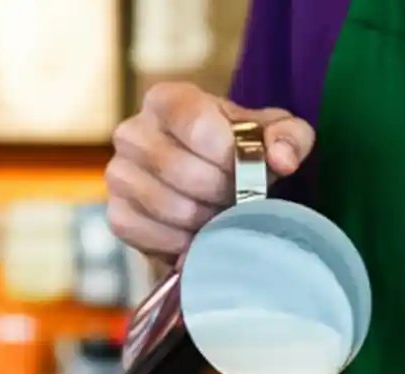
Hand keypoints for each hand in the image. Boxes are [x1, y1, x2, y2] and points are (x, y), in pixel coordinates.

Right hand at [106, 82, 315, 258]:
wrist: (209, 185)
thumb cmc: (240, 152)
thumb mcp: (271, 136)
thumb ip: (288, 138)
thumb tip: (282, 159)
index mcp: (167, 99)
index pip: (197, 125)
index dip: (230, 156)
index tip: (249, 171)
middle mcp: (132, 131)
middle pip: (183, 171)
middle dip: (223, 194)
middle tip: (239, 200)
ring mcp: (118, 174)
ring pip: (171, 207)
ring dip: (207, 220)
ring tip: (221, 214)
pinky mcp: (116, 215)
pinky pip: (152, 235)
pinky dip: (184, 242)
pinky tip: (198, 233)